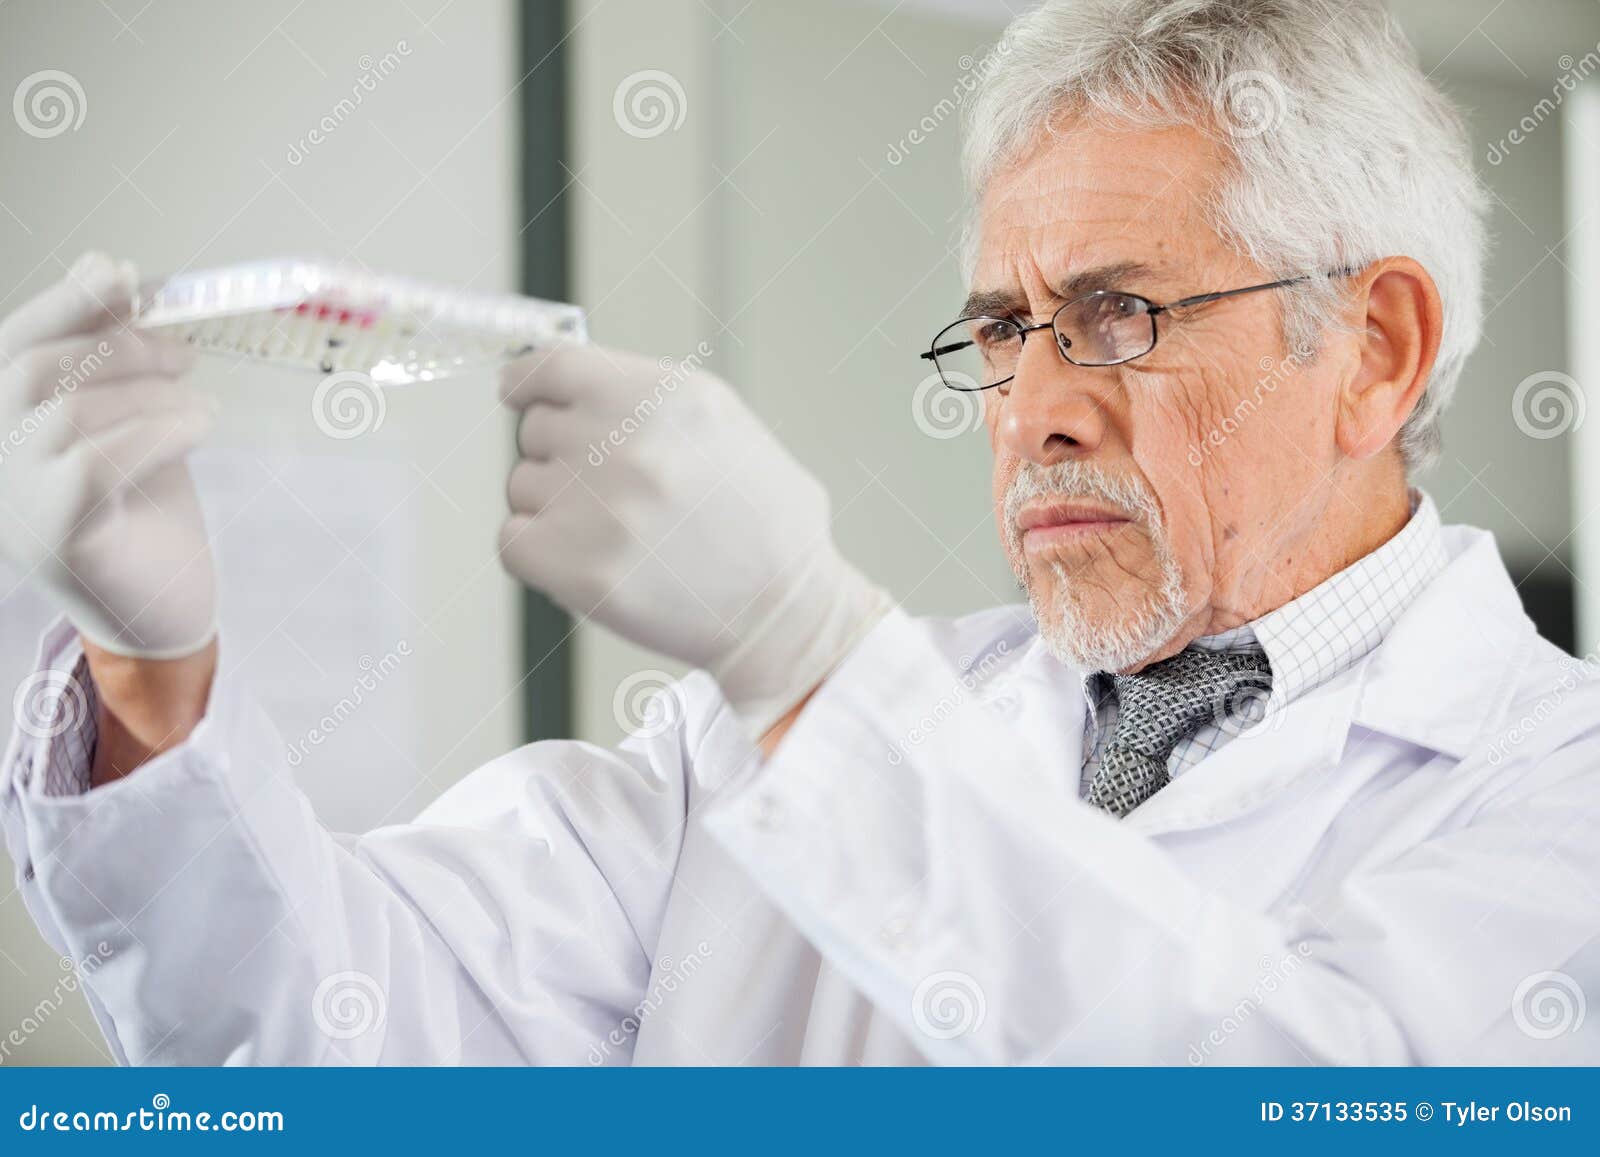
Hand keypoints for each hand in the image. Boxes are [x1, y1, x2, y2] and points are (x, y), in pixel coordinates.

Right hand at [0, 252, 217, 659]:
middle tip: (185, 355)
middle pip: (33, 367)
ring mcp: (11, 503)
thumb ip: (108, 353)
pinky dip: (158, 431)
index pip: (13, 343)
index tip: (124, 275)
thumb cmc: (143, 509)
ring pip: (70, 411)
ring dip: (152, 394)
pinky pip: (95, 461)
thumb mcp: (126, 415)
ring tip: (200, 405)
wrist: (162, 610)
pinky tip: (198, 428)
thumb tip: (103, 264)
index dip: (67, 301)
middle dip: (121, 347)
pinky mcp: (52, 539)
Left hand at [498, 343, 889, 735]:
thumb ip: (646, 398)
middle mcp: (624, 440)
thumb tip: (569, 388)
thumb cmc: (765, 525)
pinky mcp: (576, 567)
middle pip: (535, 431)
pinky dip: (537, 553)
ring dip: (555, 509)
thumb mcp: (725, 424)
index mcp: (664, 395)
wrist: (784, 611)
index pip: (552, 366)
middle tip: (610, 493)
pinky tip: (585, 561)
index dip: (527, 384)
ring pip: (523, 488)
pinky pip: (513, 540)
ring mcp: (596, 504)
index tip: (519, 395)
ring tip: (617, 534)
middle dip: (561, 458)